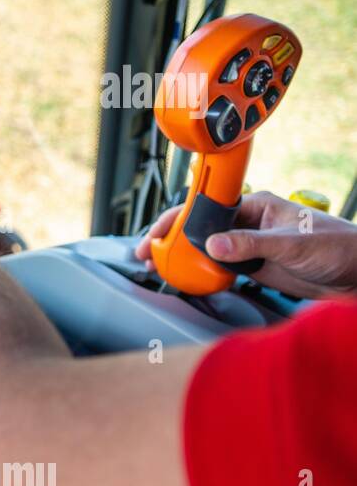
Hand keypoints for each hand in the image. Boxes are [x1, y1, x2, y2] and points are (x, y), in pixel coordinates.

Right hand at [136, 190, 356, 298]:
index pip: (207, 206)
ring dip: (182, 258)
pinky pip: (219, 268)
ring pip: (206, 248)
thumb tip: (214, 245)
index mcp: (255, 205)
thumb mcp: (293, 244)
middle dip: (170, 238)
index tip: (158, 233)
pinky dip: (201, 274)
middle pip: (199, 227)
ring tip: (159, 268)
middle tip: (148, 254)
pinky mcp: (254, 266)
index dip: (178, 217)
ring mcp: (249, 245)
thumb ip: (252, 245)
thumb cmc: (339, 248)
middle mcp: (248, 223)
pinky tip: (188, 280)